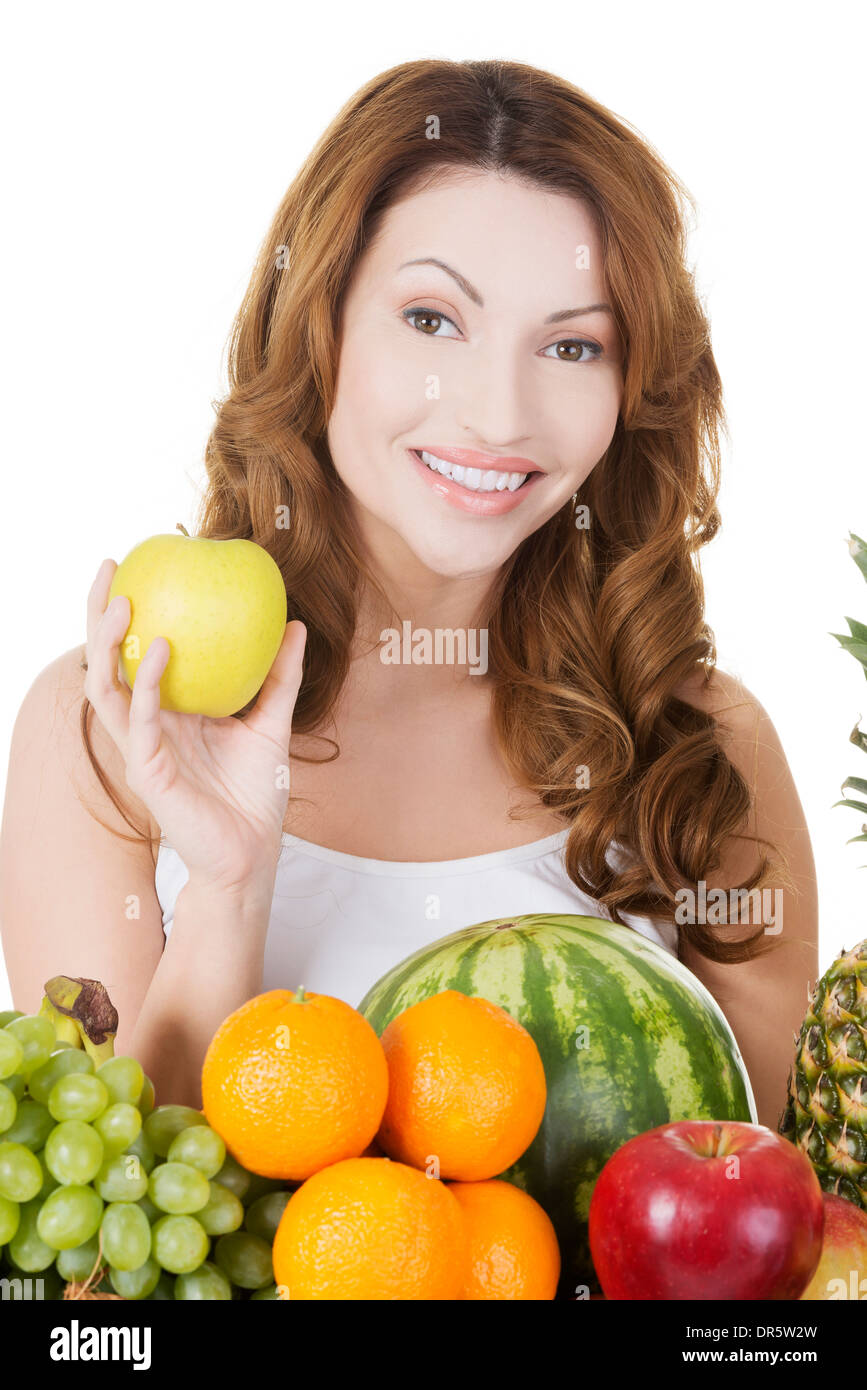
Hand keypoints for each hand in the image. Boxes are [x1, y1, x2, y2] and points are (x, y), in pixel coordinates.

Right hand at [84, 556, 306, 895]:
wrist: (253, 852)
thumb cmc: (255, 793)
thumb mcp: (271, 723)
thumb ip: (279, 676)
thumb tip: (294, 624)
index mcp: (168, 712)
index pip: (133, 654)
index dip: (125, 614)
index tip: (134, 565)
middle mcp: (147, 725)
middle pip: (107, 662)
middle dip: (98, 615)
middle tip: (109, 568)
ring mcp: (142, 747)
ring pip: (107, 688)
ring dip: (108, 643)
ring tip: (124, 601)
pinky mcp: (148, 772)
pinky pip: (142, 720)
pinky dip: (146, 683)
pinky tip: (159, 649)